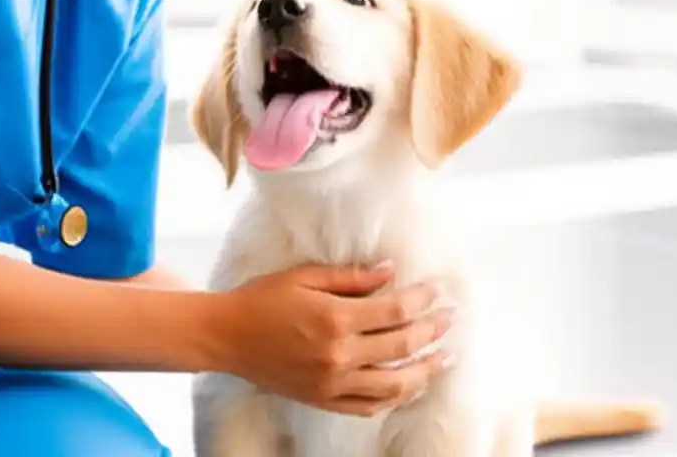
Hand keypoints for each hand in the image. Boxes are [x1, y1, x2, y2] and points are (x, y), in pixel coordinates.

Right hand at [212, 263, 455, 416]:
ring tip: (444, 358)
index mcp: (335, 319)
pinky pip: (369, 405)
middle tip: (450, 318)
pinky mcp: (323, 399)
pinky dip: (394, 397)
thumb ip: (350, 277)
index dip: (422, 299)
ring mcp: (332, 382)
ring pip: (394, 384)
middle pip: (402, 345)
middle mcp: (339, 355)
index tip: (437, 289)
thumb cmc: (261, 299)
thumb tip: (389, 271)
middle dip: (433, 329)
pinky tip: (408, 385)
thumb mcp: (304, 277)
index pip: (395, 311)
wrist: (225, 336)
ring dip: (425, 370)